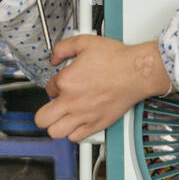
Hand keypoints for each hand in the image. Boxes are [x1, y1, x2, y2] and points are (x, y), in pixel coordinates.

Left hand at [34, 37, 171, 141]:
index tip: (61, 86)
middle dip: (44, 113)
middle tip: (52, 108)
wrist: (136, 72)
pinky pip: (75, 137)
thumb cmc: (116, 59)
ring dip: (56, 125)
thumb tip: (54, 58)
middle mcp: (71, 101)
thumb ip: (63, 48)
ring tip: (62, 119)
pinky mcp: (96, 125)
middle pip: (42, 119)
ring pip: (55, 132)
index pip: (47, 89)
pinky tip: (77, 124)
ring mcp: (83, 116)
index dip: (53, 87)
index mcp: (66, 81)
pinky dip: (73, 132)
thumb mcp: (85, 42)